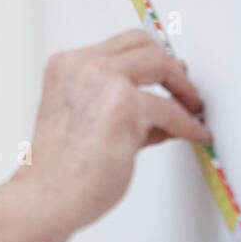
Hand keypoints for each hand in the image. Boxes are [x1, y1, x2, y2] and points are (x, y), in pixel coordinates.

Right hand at [11, 29, 211, 236]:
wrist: (46, 196)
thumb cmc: (60, 170)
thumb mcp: (87, 122)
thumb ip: (122, 106)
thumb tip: (165, 106)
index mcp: (66, 67)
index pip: (119, 46)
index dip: (149, 57)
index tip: (168, 74)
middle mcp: (82, 66)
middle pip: (143, 44)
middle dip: (170, 66)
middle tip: (186, 89)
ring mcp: (102, 80)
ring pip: (161, 64)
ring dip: (184, 88)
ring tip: (194, 108)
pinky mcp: (124, 104)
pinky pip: (171, 110)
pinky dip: (187, 124)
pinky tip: (194, 134)